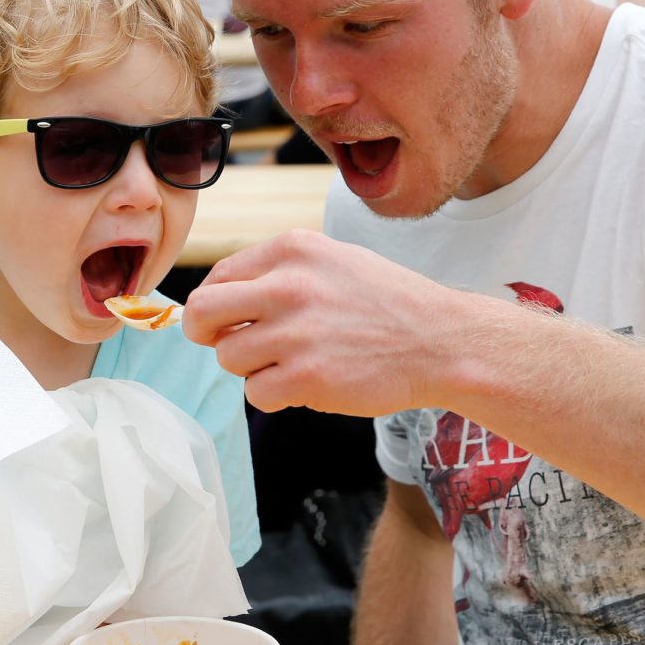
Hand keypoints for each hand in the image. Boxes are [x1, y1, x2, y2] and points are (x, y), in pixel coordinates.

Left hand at [183, 229, 471, 415]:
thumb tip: (221, 298)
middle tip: (228, 344)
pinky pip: (254, 393)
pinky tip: (307, 383)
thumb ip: (279, 272)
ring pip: (228, 357)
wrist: (442, 341)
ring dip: (252, 367)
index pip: (218, 277)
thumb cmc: (388, 304)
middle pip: (201, 313)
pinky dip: (274, 394)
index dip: (218, 305)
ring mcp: (295, 333)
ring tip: (291, 362)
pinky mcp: (306, 378)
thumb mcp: (333, 261)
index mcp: (292, 250)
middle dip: (206, 334)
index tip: (231, 320)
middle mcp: (288, 286)